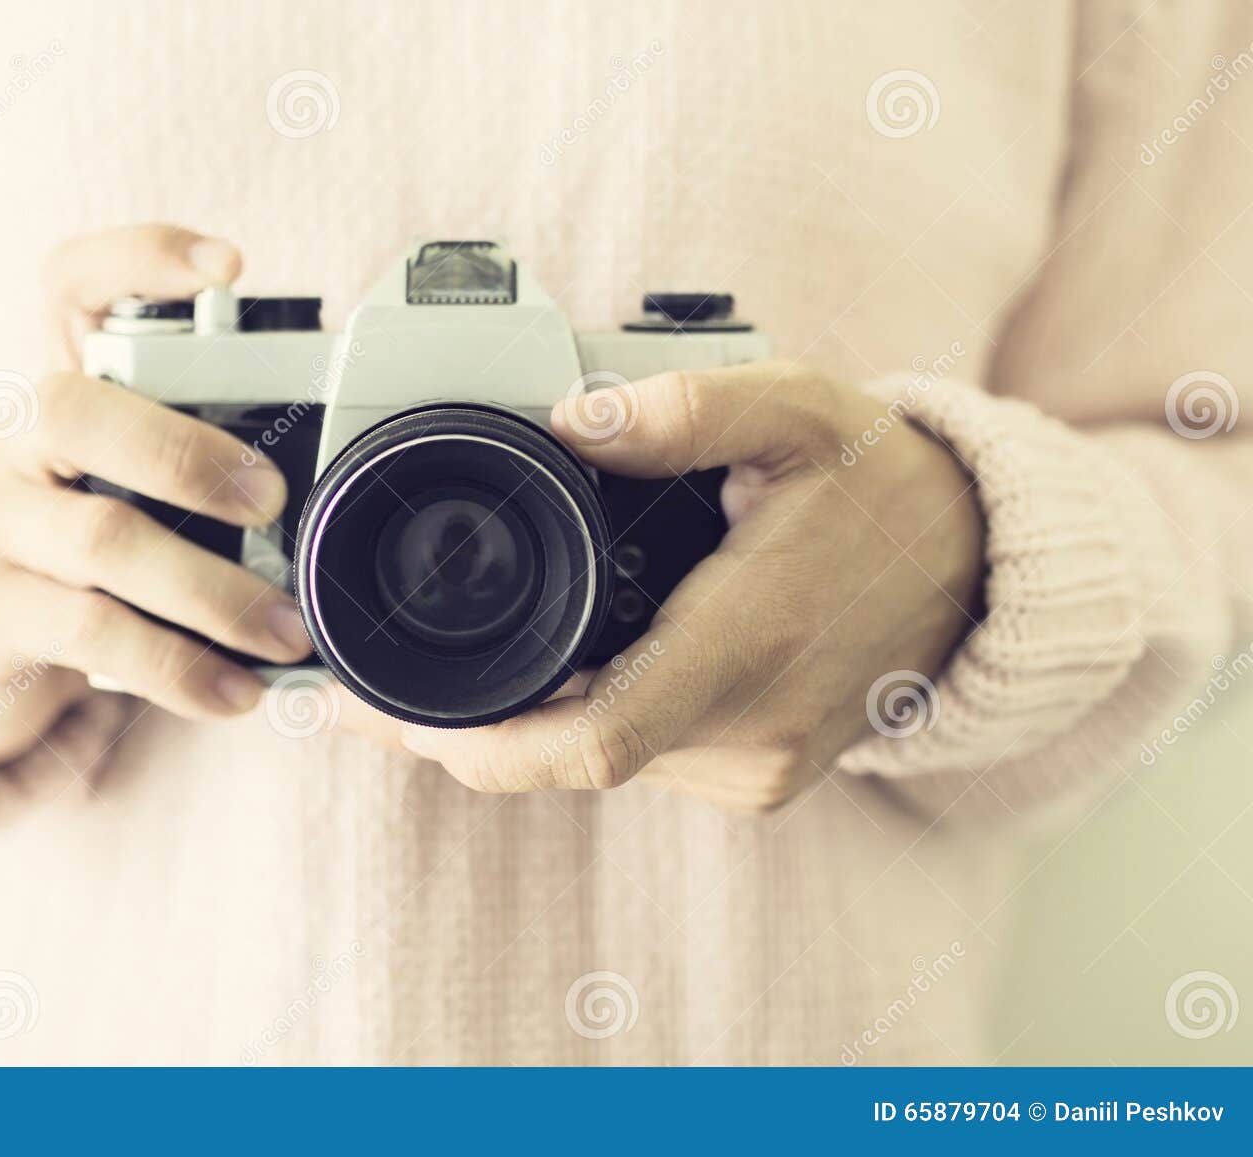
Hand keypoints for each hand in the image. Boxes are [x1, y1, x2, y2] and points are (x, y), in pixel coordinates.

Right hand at [0, 225, 312, 767]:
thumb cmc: (80, 552)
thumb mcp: (122, 488)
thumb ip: (194, 463)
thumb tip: (337, 477)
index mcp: (63, 389)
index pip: (71, 286)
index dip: (140, 259)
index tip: (229, 267)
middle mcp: (16, 440)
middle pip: (76, 409)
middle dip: (188, 451)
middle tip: (274, 501)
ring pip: (102, 539)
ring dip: (212, 591)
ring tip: (286, 633)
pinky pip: (92, 635)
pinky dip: (176, 667)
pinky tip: (233, 693)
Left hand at [400, 363, 984, 810]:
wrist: (982, 569)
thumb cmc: (888, 486)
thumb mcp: (799, 410)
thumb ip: (685, 407)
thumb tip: (569, 416)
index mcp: (749, 643)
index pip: (588, 742)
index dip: (474, 744)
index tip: (386, 714)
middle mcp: (749, 729)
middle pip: (566, 757)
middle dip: (465, 727)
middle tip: (375, 687)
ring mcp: (756, 767)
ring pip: (599, 763)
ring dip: (523, 725)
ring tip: (456, 664)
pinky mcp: (758, 777)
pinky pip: (640, 760)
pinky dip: (581, 724)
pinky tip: (557, 672)